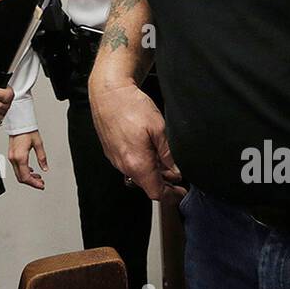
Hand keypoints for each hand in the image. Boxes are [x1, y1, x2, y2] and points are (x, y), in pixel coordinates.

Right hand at [9, 131, 47, 189]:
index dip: (34, 183)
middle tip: (41, 183)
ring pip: (18, 173)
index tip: (41, 185)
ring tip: (38, 178)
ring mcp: (12, 157)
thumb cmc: (27, 130)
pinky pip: (17, 168)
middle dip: (32, 182)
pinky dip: (24, 172)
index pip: (26, 176)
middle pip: (21, 177)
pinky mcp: (12, 155)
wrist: (19, 123)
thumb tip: (45, 168)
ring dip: (28, 177)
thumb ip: (42, 158)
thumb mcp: (38, 144)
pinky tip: (32, 171)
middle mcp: (14, 158)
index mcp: (20, 157)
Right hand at [89, 77, 180, 200]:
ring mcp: (115, 158)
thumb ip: (168, 154)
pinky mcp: (111, 151)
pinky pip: (128, 164)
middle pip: (146, 185)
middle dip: (164, 183)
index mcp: (137, 163)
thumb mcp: (159, 128)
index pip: (156, 192)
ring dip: (152, 172)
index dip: (171, 196)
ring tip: (164, 161)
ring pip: (137, 174)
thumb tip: (175, 170)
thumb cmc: (131, 106)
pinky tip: (149, 151)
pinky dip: (141, 164)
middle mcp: (124, 165)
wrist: (108, 92)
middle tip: (178, 175)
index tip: (181, 192)